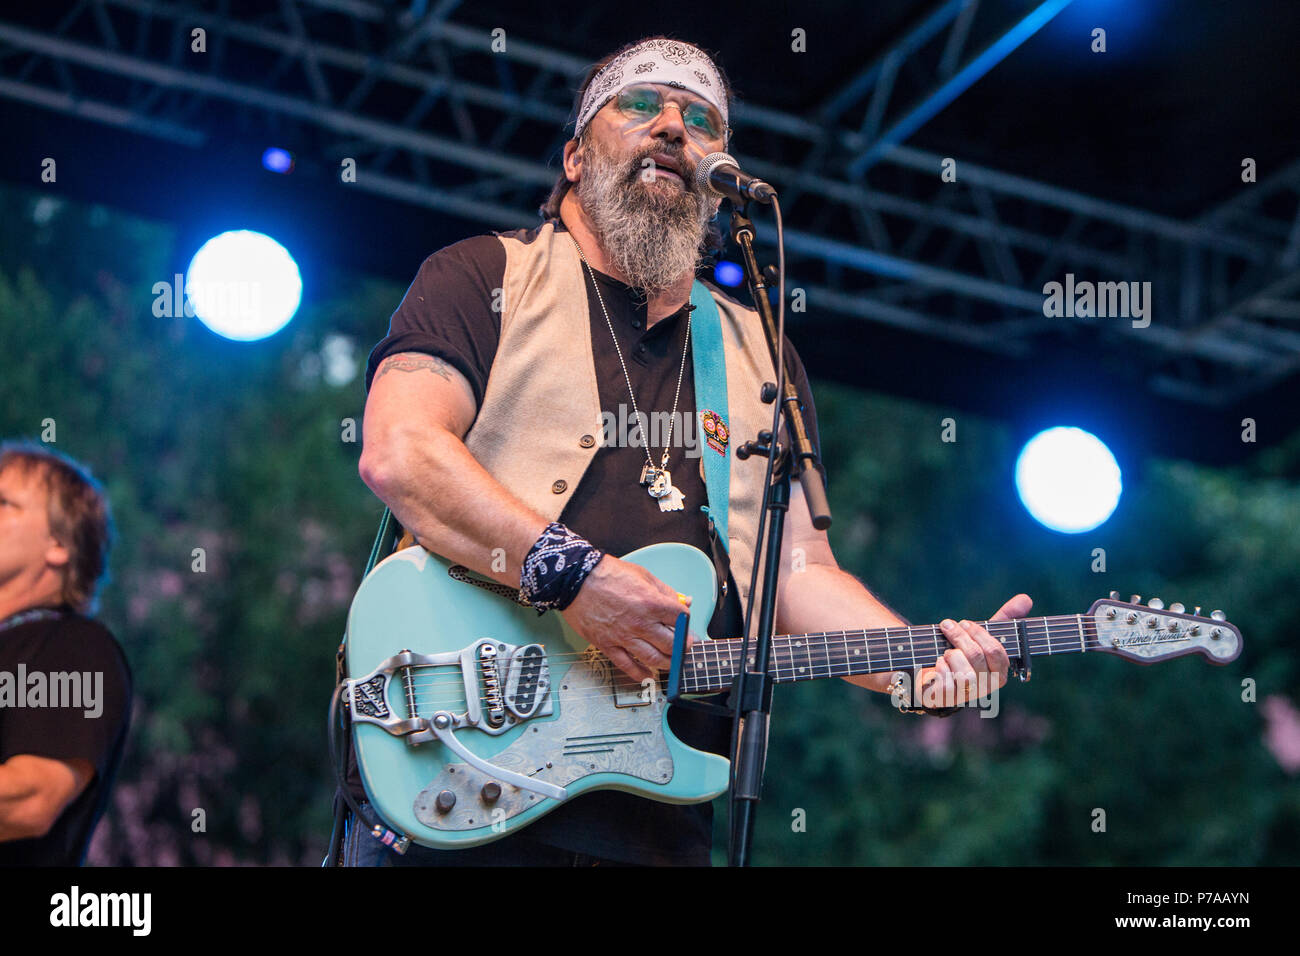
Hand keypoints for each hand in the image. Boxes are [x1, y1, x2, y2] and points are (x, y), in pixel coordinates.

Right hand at [560, 556, 692, 682]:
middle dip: (682, 647)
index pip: (681, 619)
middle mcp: (640, 623)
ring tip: (671, 662)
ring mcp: (624, 636)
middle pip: (672, 644)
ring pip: (653, 659)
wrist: (575, 579)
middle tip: (684, 647)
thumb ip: (665, 591)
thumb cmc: (607, 574)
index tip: (687, 627)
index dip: (687, 624)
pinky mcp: (608, 645)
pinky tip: (648, 675)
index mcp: (651, 603)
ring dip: (667, 663)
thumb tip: (683, 602)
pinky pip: (627, 666)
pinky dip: (640, 674)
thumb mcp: (643, 575)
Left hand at [912, 593, 1030, 707]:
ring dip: (950, 654)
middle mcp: (987, 687)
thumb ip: (1005, 618)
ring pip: (963, 670)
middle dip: (959, 636)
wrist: (936, 679)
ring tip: (946, 651)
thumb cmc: (965, 655)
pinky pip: (946, 682)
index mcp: (1000, 673)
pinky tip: (939, 663)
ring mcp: (969, 695)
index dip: (978, 634)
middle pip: (976, 656)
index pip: (995, 651)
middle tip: (948, 625)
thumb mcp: (983, 636)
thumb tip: (1026, 598)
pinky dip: (940, 667)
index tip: (965, 622)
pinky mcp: (949, 699)